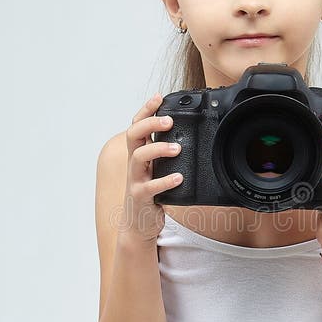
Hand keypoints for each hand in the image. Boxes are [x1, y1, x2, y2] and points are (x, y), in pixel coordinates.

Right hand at [120, 93, 182, 244]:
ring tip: (177, 149)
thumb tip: (188, 139)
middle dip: (150, 123)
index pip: (137, 125)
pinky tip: (179, 178)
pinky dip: (165, 181)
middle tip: (169, 121)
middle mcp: (134, 164)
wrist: (139, 224)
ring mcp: (135, 180)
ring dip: (158, 149)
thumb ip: (165, 156)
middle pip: (133, 135)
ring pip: (138, 157)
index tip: (158, 97)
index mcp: (139, 154)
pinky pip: (150, 187)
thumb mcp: (156, 171)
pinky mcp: (140, 197)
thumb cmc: (151, 194)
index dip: (146, 110)